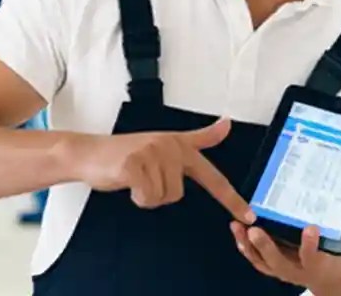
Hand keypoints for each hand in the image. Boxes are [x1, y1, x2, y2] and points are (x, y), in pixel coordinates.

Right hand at [73, 118, 254, 223]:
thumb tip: (227, 124)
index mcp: (181, 146)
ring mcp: (152, 153)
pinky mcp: (135, 164)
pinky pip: (146, 197)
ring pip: (162, 197)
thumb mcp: (167, 143)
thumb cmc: (128, 153)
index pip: (213, 176)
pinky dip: (135, 196)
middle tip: (142, 177)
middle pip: (177, 193)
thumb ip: (199, 139)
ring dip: (145, 195)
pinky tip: (126, 181)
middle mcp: (171, 147)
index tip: (249, 215)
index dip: (232, 198)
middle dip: (158, 193)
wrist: (90, 153)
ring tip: (133, 177)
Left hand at [231, 223, 340, 291]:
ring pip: (269, 266)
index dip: (311, 249)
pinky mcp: (288, 268)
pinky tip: (245, 233)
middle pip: (283, 267)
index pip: (317, 263)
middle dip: (266, 248)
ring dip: (251, 249)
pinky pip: (267, 262)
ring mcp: (296, 274)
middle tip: (255, 230)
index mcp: (329, 272)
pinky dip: (253, 249)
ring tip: (239, 228)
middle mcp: (309, 276)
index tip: (310, 229)